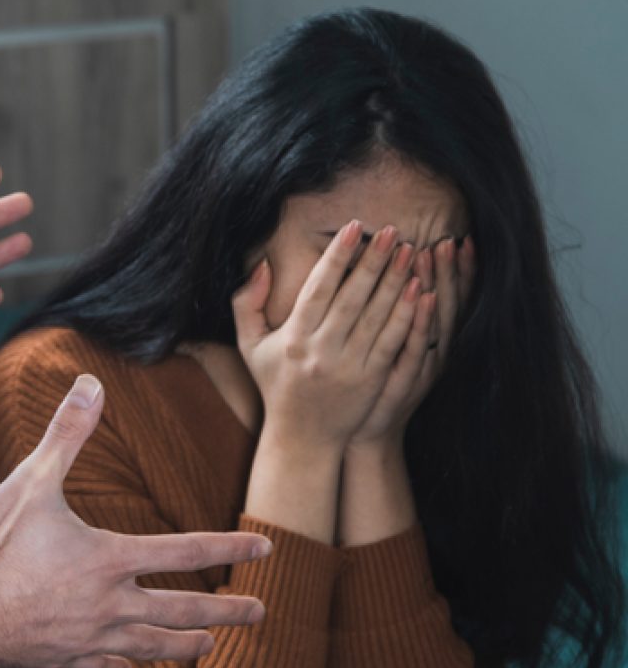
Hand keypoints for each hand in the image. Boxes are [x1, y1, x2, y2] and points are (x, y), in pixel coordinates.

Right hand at [0, 375, 269, 667]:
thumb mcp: (31, 480)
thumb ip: (66, 433)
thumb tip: (90, 383)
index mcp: (109, 559)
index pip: (185, 550)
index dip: (229, 547)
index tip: (267, 549)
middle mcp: (109, 605)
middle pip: (182, 611)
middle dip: (227, 611)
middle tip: (261, 612)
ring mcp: (88, 639)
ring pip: (152, 646)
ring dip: (186, 645)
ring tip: (211, 645)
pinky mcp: (62, 659)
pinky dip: (123, 666)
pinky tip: (128, 666)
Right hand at [232, 221, 428, 452]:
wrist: (302, 438)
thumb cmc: (275, 384)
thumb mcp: (249, 344)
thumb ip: (246, 302)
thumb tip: (262, 264)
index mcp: (293, 338)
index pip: (318, 288)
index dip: (337, 256)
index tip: (354, 228)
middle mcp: (321, 351)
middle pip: (352, 298)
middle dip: (373, 261)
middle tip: (391, 231)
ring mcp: (350, 368)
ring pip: (377, 317)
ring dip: (396, 282)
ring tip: (409, 251)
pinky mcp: (373, 381)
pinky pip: (393, 342)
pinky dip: (409, 316)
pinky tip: (421, 291)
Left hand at [349, 234, 476, 447]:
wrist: (361, 432)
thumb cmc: (367, 384)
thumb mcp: (384, 348)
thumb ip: (389, 312)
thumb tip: (391, 272)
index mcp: (427, 340)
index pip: (446, 298)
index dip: (456, 272)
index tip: (458, 239)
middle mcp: (431, 351)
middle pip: (445, 304)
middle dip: (448, 272)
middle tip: (447, 240)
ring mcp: (419, 366)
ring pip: (433, 320)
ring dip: (436, 285)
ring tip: (434, 253)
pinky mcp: (403, 379)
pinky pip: (415, 345)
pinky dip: (421, 321)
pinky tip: (423, 296)